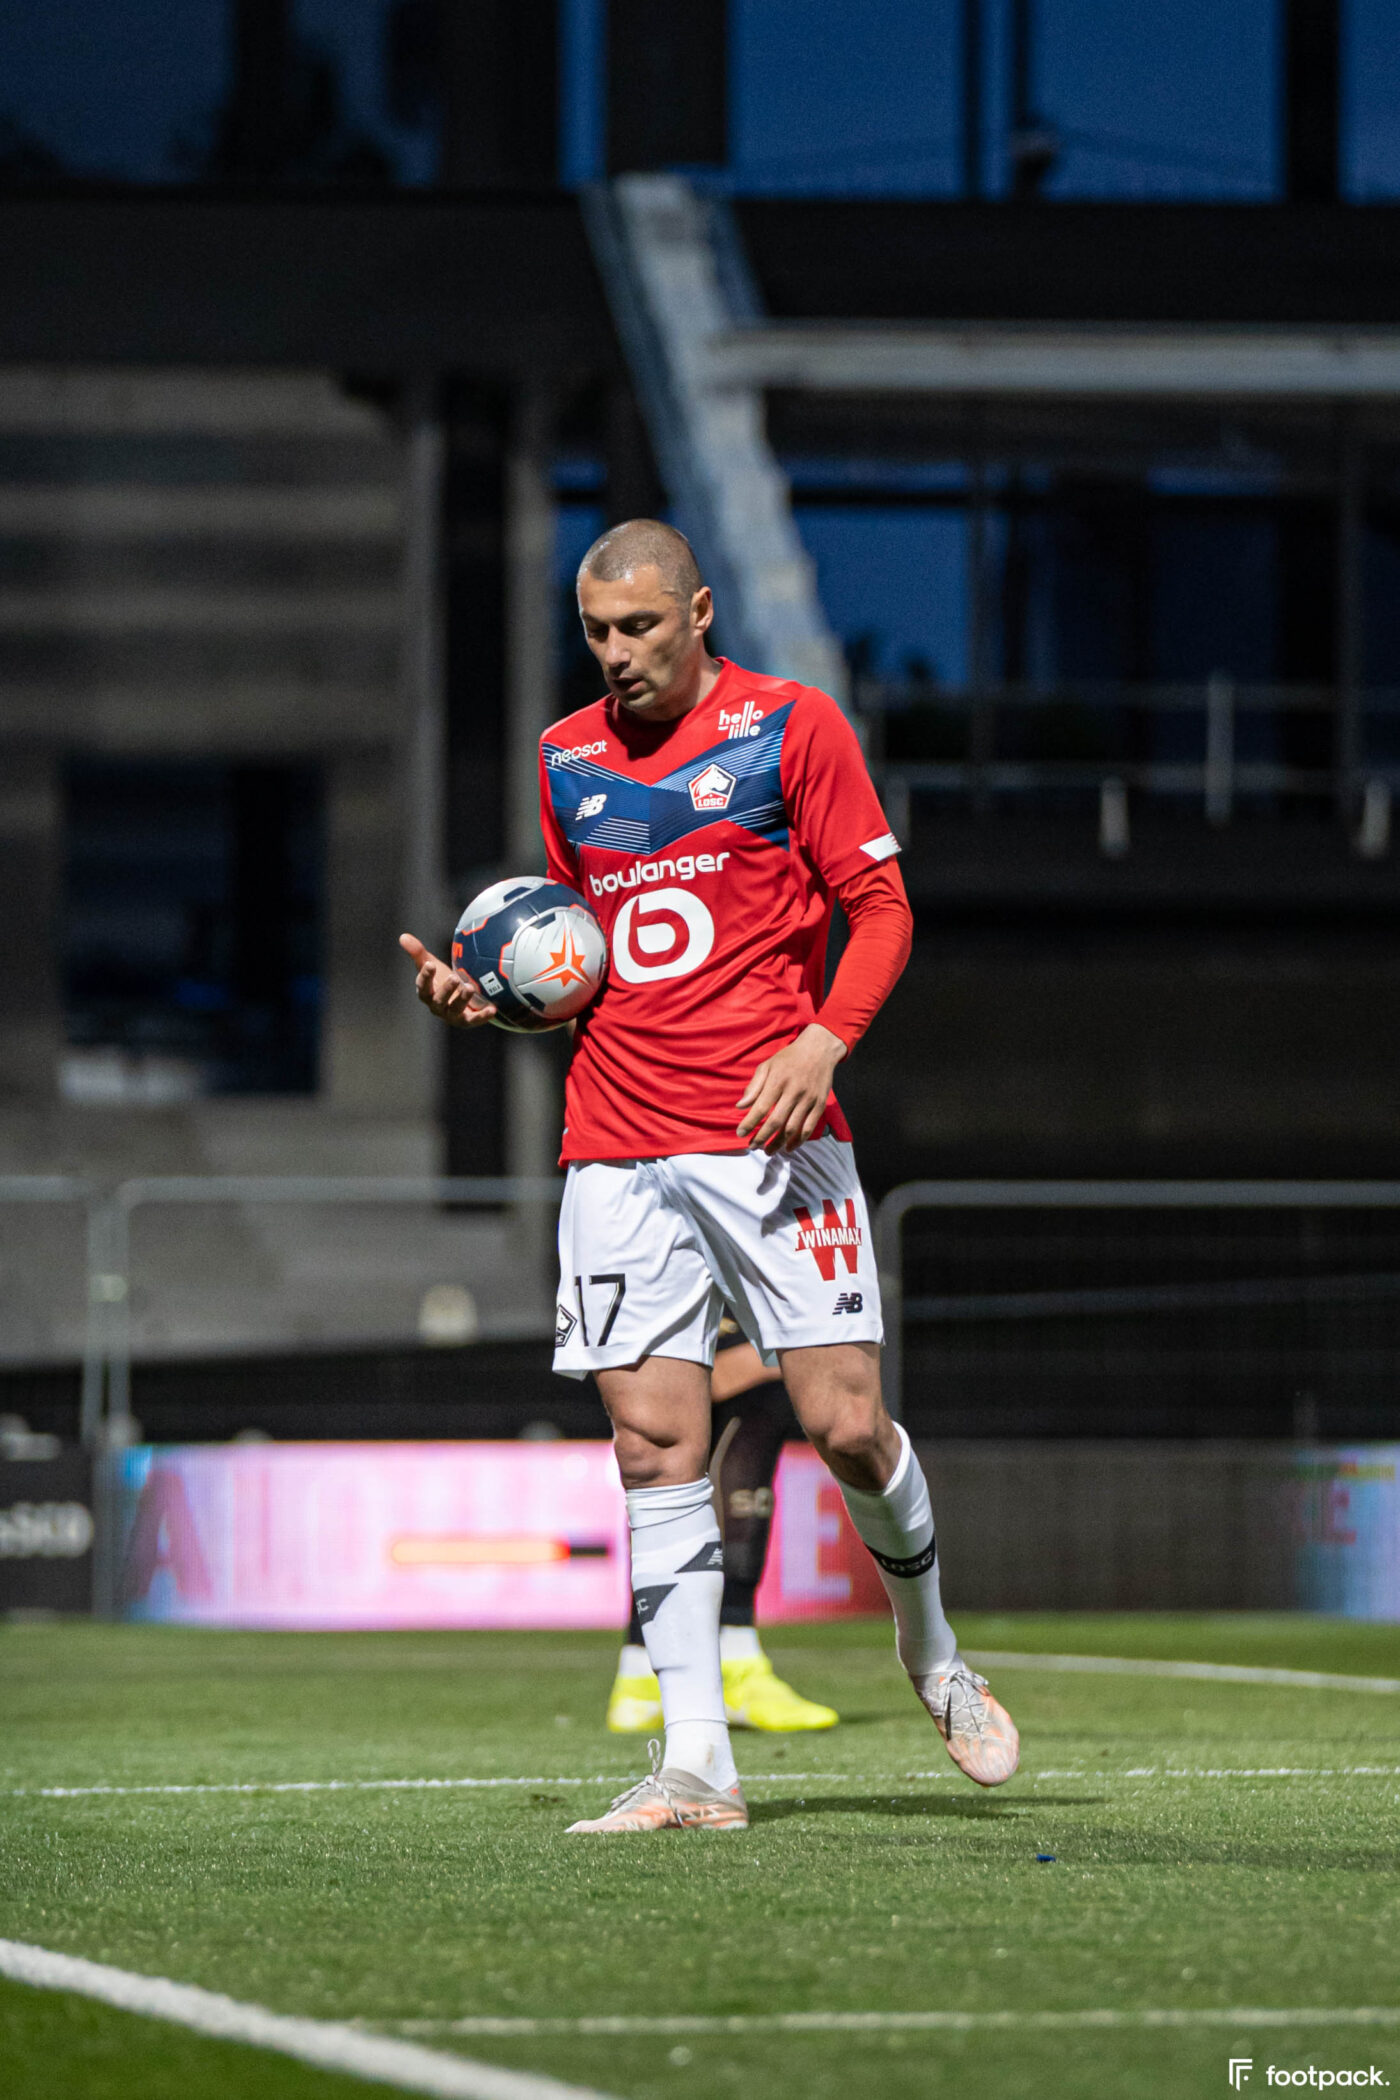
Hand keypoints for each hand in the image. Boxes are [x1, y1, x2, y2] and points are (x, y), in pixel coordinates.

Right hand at [398, 933, 496, 1028]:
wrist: (460, 997)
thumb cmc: (442, 979)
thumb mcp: (431, 964)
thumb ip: (418, 953)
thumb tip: (403, 936)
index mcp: (427, 993)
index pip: (423, 986)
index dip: (426, 976)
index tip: (430, 964)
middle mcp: (438, 1006)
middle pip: (439, 1001)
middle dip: (446, 990)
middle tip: (454, 978)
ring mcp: (452, 1015)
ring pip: (456, 1010)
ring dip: (462, 1000)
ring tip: (470, 987)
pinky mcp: (467, 1020)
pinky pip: (474, 1020)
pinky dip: (482, 1016)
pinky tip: (492, 1009)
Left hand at [736, 1023, 846, 1152]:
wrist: (819, 1050)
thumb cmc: (789, 1058)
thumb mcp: (767, 1066)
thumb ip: (754, 1086)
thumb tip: (740, 1106)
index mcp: (778, 1080)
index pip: (760, 1107)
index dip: (749, 1123)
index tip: (740, 1133)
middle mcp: (793, 1091)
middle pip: (776, 1121)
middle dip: (762, 1137)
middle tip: (752, 1146)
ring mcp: (808, 1099)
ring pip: (792, 1128)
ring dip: (778, 1143)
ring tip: (767, 1151)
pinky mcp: (820, 1104)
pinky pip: (809, 1127)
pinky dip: (798, 1141)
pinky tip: (789, 1148)